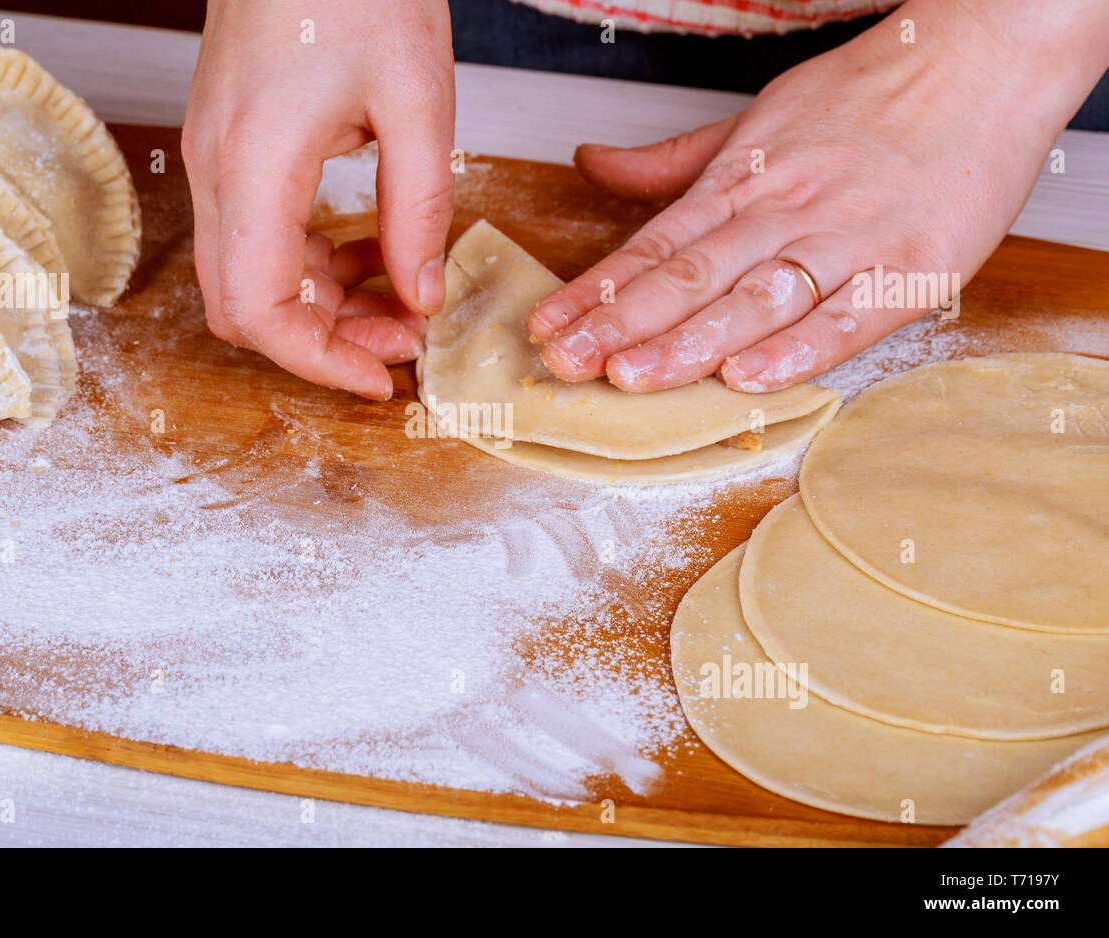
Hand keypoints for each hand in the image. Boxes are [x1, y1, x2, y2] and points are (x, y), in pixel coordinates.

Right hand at [182, 0, 454, 400]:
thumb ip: (420, 208)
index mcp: (255, 162)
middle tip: (401, 343)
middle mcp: (218, 168)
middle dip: (323, 343)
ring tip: (401, 302)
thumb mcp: (419, 99)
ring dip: (321, 308)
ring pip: (250, 277)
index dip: (317, 362)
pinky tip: (370, 256)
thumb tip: (421, 294)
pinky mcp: (233, 146)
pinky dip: (312, 265)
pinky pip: (258, 237)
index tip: (380, 378)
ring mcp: (217, 156)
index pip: (259, 309)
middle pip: (243, 307)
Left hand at [529, 0, 1108, 392]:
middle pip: (692, 277)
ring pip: (756, 299)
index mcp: (746, 181)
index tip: (548, 326)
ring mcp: (849, 241)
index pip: (655, 245)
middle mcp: (787, 212)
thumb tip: (591, 163)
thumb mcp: (756, 122)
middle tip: (566, 363)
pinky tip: (750, 379)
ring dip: (690, 343)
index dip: (597, 291)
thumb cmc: (869, 97)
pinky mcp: (911, 268)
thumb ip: (671, 162)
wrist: (985, 57)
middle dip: (621, 326)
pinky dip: (799, 351)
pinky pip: (848, 318)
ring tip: (631, 378)